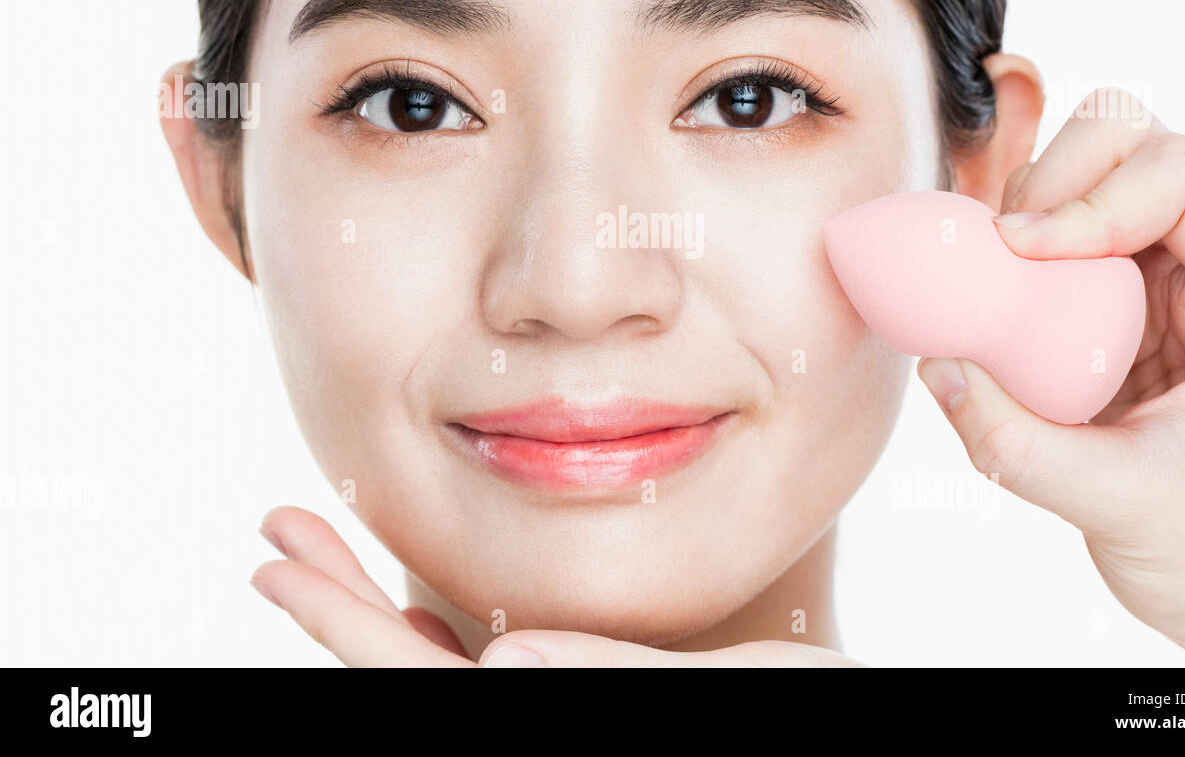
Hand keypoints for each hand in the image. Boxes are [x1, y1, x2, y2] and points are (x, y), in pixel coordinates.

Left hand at [251, 506, 859, 666]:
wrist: (842, 720)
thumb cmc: (820, 710)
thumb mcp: (741, 688)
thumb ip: (618, 678)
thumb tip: (499, 661)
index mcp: (564, 721)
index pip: (424, 686)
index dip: (343, 626)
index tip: (274, 562)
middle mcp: (548, 716)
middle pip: (410, 673)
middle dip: (337, 599)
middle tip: (274, 531)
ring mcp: (563, 702)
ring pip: (442, 665)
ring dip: (378, 602)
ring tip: (323, 541)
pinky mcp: (588, 688)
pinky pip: (491, 666)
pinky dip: (441, 629)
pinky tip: (420, 597)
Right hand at [916, 88, 1184, 665]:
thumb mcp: (1122, 507)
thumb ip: (1020, 446)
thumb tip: (939, 367)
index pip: (1184, 180)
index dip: (1098, 197)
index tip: (1024, 251)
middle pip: (1139, 144)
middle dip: (1059, 174)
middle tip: (1006, 243)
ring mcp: (1158, 282)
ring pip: (1093, 173)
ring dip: (1032, 200)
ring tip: (994, 265)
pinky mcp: (1109, 307)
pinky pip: (1055, 234)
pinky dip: (1010, 241)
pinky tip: (987, 289)